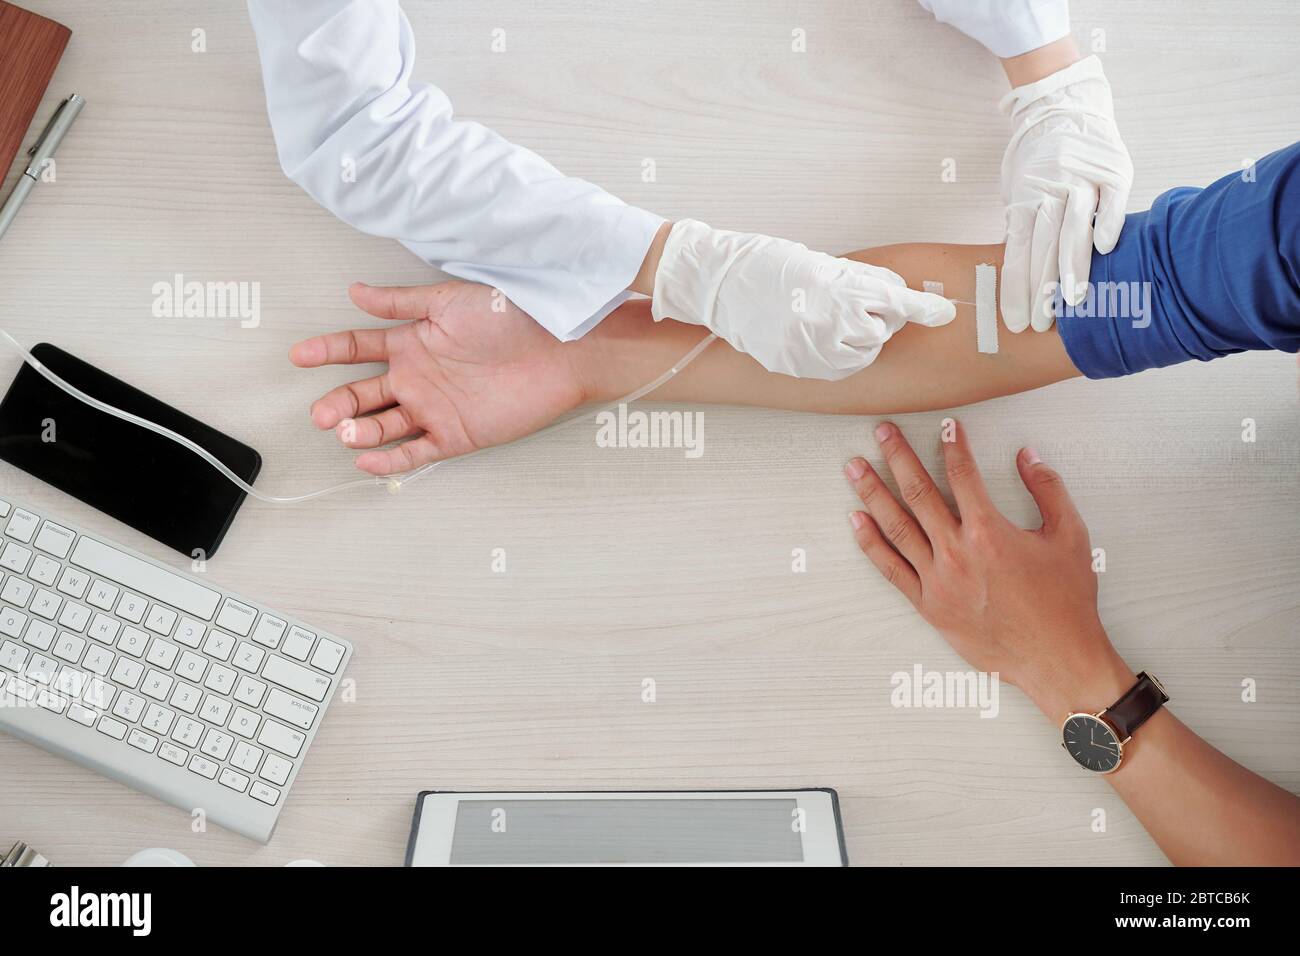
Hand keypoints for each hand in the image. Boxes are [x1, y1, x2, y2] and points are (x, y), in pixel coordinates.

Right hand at [289, 281, 586, 473]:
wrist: (559, 348)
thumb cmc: (510, 316)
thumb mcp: (449, 300)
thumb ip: (401, 303)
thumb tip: (355, 292)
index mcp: (413, 342)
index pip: (358, 347)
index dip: (328, 352)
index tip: (299, 356)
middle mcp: (418, 377)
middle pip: (363, 393)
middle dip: (338, 402)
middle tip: (320, 411)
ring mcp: (434, 409)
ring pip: (383, 425)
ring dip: (358, 430)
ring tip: (342, 429)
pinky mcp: (456, 435)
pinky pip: (415, 451)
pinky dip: (389, 458)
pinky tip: (365, 458)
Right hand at [650, 219, 955, 379]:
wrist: (718, 284)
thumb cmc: (768, 263)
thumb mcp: (821, 263)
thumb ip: (861, 281)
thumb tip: (897, 294)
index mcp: (837, 290)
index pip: (896, 302)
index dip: (923, 308)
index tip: (946, 313)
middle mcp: (827, 324)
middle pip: (881, 330)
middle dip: (880, 317)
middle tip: (858, 301)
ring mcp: (809, 350)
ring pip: (861, 354)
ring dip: (861, 339)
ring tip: (838, 318)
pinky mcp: (795, 366)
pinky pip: (835, 368)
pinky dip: (840, 355)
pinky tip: (825, 337)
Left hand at [844, 420, 1133, 714]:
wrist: (1056, 658)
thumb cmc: (1066, 600)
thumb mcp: (1071, 537)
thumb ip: (1049, 491)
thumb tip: (1028, 456)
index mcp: (990, 532)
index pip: (962, 475)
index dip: (953, 445)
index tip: (945, 425)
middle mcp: (957, 552)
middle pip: (918, 492)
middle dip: (897, 456)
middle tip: (881, 430)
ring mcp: (938, 580)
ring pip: (896, 526)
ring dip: (872, 492)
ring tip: (854, 466)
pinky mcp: (929, 605)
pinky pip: (891, 569)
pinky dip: (871, 543)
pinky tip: (856, 520)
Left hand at [999, 55, 1132, 332]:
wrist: (1062, 108)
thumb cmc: (1036, 163)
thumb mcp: (1016, 193)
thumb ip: (1021, 228)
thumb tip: (1018, 277)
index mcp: (1022, 199)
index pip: (1016, 253)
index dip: (1016, 289)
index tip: (1016, 322)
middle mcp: (1049, 189)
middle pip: (1043, 246)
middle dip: (1041, 289)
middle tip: (1042, 323)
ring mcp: (1082, 177)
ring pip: (1074, 226)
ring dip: (1073, 266)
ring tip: (1072, 301)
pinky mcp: (1113, 168)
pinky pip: (1110, 198)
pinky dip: (1107, 221)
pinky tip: (1105, 249)